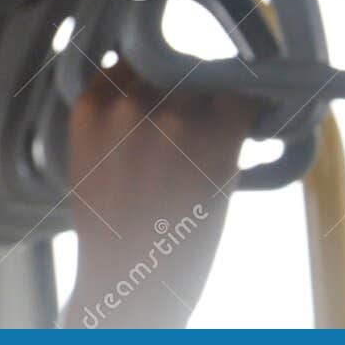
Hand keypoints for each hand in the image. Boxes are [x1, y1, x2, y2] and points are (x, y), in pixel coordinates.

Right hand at [61, 64, 258, 328]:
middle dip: (188, 85)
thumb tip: (145, 92)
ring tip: (229, 122)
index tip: (168, 86)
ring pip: (209, 80)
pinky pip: (243, 103)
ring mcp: (173, 121)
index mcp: (90, 110)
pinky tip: (254, 125)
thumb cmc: (113, 234)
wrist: (135, 285)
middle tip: (203, 112)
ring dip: (221, 97)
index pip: (129, 59)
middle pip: (171, 65)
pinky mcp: (217, 141)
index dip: (153, 72)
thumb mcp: (89, 165)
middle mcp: (128, 106)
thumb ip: (109, 121)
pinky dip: (252, 111)